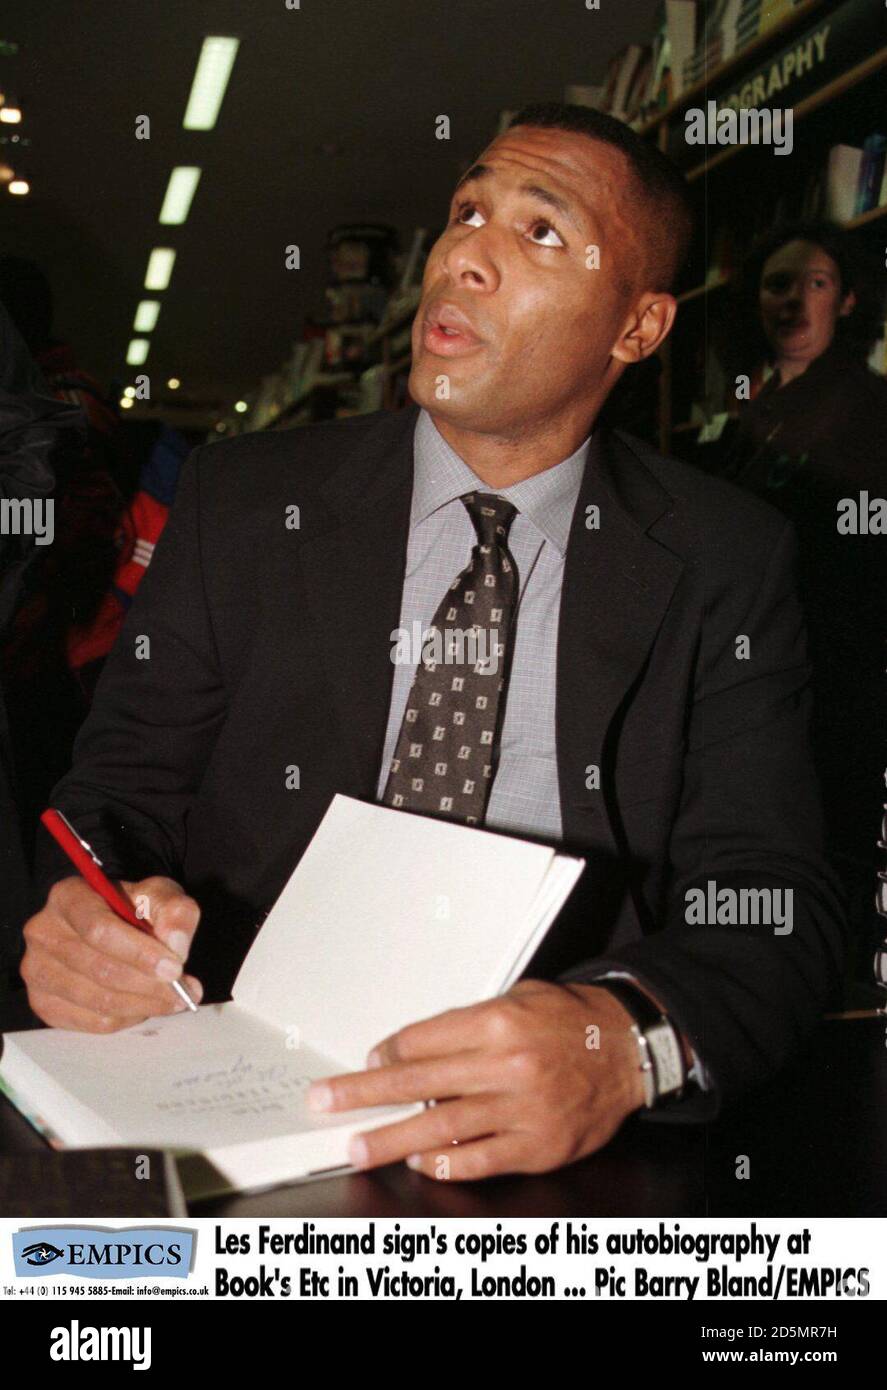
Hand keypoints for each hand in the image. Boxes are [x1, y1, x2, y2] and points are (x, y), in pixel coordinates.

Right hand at [21, 876, 202, 1031]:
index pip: (100, 930)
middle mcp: (44, 932)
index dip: (140, 953)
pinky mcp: (43, 1002)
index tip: (175, 968)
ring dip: (144, 1005)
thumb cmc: (133, 909)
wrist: (110, 925)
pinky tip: (144, 1005)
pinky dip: (127, 1018)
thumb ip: (175, 912)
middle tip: (184, 991)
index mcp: (69, 896)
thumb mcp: (160, 896)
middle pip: (100, 970)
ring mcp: (38, 970)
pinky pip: (93, 1022)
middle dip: (149, 985)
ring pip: (98, 1001)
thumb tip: (176, 945)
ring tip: (173, 999)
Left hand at [307, 980, 645, 1180]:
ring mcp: (521, 1110)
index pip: (422, 1041)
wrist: (627, 1050)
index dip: (387, 1053)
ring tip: (357, 1146)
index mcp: (497, 1022)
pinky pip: (480, 1159)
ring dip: (391, 1138)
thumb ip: (469, 1022)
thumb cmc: (571, 1021)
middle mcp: (505, 1066)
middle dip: (365, 1094)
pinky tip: (420, 1161)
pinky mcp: (537, 1145)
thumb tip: (414, 1048)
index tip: (368, 1063)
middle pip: (418, 1082)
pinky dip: (446, 1162)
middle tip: (326, 1101)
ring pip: (441, 1127)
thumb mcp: (519, 997)